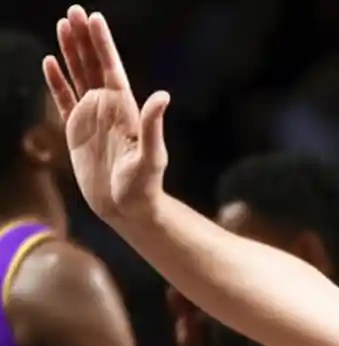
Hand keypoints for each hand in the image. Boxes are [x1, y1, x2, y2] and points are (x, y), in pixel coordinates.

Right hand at [43, 5, 169, 221]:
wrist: (127, 207)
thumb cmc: (143, 185)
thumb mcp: (152, 156)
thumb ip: (154, 126)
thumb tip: (162, 95)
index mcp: (125, 109)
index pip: (111, 68)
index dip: (103, 43)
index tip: (94, 18)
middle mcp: (108, 107)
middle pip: (93, 65)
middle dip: (84, 38)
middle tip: (73, 11)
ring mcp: (92, 116)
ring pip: (78, 76)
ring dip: (70, 51)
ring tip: (63, 25)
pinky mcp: (76, 130)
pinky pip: (63, 99)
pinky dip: (56, 81)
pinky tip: (50, 62)